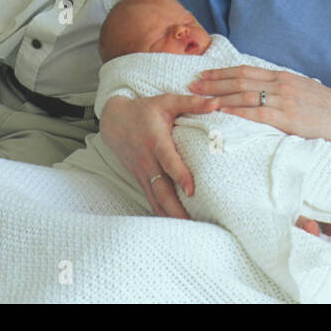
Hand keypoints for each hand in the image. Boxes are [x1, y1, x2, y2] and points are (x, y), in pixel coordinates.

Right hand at [98, 93, 218, 218]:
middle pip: (161, 189)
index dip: (180, 176)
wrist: (114, 121)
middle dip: (175, 208)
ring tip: (188, 229)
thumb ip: (191, 103)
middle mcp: (148, 161)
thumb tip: (216, 102)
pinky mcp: (140, 179)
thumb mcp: (166, 101)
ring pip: (155, 199)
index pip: (168, 161)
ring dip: (169, 215)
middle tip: (193, 223)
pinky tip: (175, 223)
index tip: (192, 190)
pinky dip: (162, 212)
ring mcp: (142, 173)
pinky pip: (151, 199)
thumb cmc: (143, 110)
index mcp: (156, 141)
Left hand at [191, 66, 330, 144]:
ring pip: (243, 95)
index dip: (222, 72)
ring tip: (199, 97)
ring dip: (219, 96)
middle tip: (193, 83)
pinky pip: (256, 113)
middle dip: (213, 82)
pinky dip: (236, 111)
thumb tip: (267, 90)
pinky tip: (222, 111)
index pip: (246, 71)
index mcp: (283, 76)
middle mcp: (280, 84)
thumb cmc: (329, 106)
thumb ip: (285, 89)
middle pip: (239, 80)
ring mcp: (283, 100)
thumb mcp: (305, 89)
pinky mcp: (287, 117)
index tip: (205, 73)